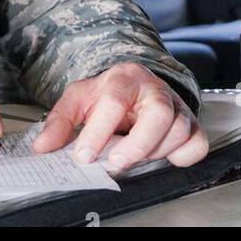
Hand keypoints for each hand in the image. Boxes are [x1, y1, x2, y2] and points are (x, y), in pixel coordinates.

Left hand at [32, 61, 207, 170]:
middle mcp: (154, 89)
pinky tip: (165, 157)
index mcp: (124, 78)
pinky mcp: (191, 123)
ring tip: (133, 155)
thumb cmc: (109, 93)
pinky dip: (184, 155)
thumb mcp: (79, 99)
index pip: (114, 100)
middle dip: (137, 144)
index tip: (84, 155)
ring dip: (155, 151)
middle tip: (115, 162)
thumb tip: (43, 146)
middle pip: (158, 113)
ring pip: (178, 129)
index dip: (99, 131)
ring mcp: (176, 105)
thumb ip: (60, 121)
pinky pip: (197, 142)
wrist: (137, 84)